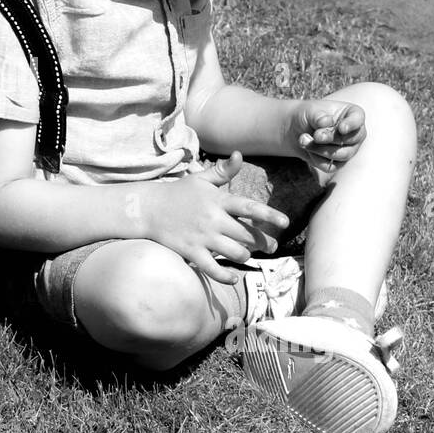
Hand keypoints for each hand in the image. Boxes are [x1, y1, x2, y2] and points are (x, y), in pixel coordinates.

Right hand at [143, 152, 289, 285]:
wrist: (147, 208)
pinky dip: (226, 276)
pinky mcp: (191, 252)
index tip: (285, 222)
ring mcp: (202, 237)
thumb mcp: (200, 179)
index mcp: (218, 200)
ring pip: (235, 253)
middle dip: (263, 242)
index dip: (270, 215)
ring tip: (246, 254)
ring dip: (245, 256)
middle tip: (271, 246)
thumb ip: (223, 171)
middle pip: (248, 235)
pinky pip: (213, 268)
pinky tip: (234, 277)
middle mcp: (213, 219)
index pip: (249, 208)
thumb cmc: (177, 193)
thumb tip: (239, 155)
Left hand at [293, 99, 365, 173]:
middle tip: (315, 135)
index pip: (357, 119)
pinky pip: (330, 166)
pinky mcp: (338, 163)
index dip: (351, 124)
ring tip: (304, 139)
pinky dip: (315, 158)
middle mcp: (355, 132)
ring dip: (319, 149)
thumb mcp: (310, 111)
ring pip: (341, 155)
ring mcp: (349, 149)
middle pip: (351, 140)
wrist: (297, 129)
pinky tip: (307, 148)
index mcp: (352, 114)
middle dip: (330, 138)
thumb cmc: (309, 116)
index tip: (341, 128)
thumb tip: (326, 122)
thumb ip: (318, 116)